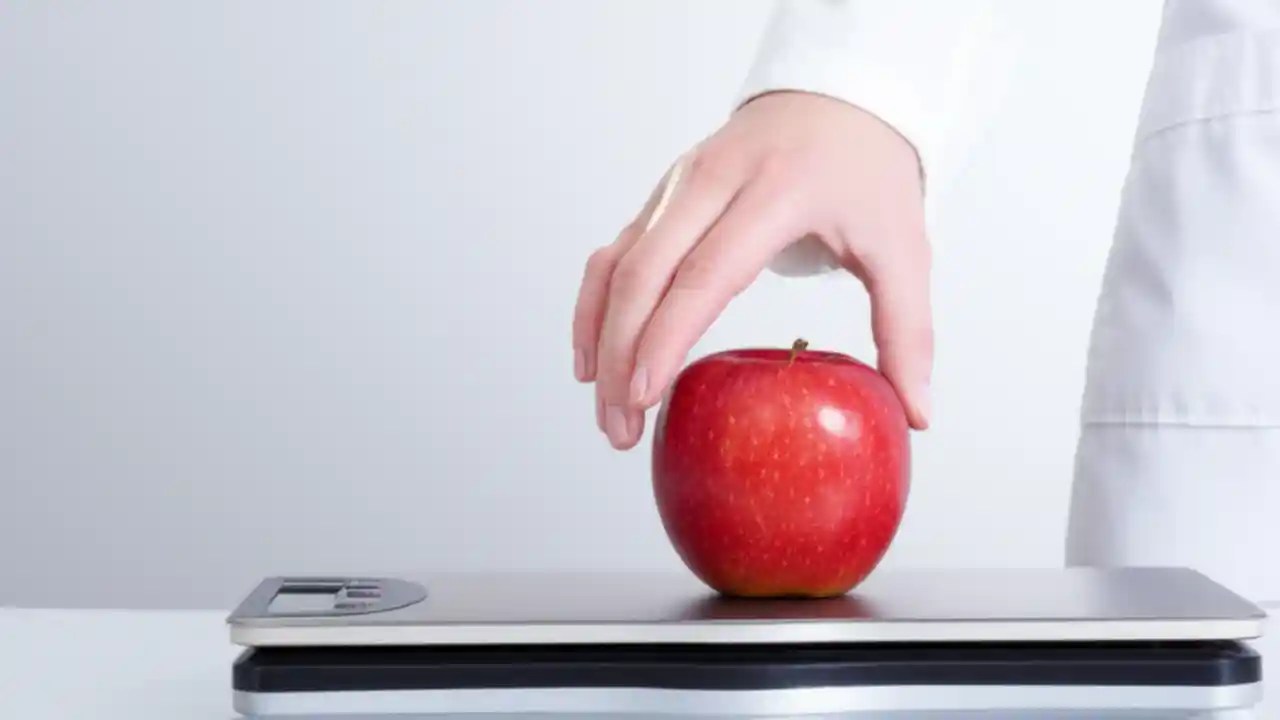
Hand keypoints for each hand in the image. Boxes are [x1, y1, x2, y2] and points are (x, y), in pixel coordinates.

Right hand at [573, 91, 932, 449]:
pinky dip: (593, 307)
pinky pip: (612, 254)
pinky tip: (591, 359)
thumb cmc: (868, 176)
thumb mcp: (903, 248)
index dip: (667, 335)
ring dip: (600, 340)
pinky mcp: (659, 196)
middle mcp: (712, 181)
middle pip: (644, 273)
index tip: (645, 394)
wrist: (835, 98)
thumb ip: (907, 330)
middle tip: (620, 429)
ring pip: (616, 265)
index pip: (705, 271)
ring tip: (607, 411)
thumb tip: (916, 414)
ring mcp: (676, 185)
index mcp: (775, 191)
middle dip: (622, 356)